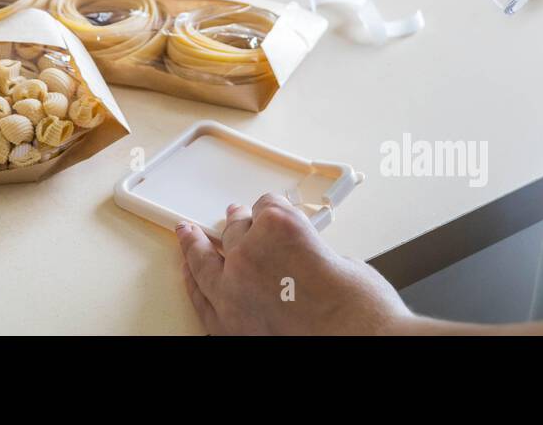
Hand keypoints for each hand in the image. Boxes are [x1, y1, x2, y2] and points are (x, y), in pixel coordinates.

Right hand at [176, 193, 410, 334]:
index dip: (193, 273)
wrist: (353, 331)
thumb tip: (274, 291)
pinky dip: (281, 208)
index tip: (189, 263)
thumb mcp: (280, 332)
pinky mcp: (274, 225)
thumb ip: (263, 313)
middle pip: (205, 258)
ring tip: (265, 222)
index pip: (201, 294)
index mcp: (233, 323)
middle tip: (190, 231)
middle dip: (195, 243)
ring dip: (249, 221)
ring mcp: (250, 252)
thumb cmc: (330, 338)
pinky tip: (293, 219)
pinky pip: (269, 204)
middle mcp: (232, 288)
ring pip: (240, 226)